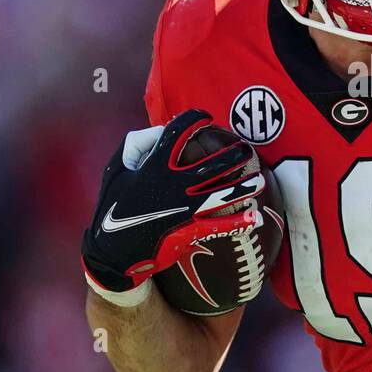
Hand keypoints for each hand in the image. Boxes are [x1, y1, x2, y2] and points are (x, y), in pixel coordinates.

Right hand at [81, 109, 260, 300]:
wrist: (111, 253)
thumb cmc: (113, 208)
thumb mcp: (115, 171)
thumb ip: (135, 146)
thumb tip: (159, 131)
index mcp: (153, 166)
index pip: (177, 133)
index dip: (193, 120)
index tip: (205, 117)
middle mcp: (173, 184)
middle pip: (212, 164)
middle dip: (233, 154)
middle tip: (247, 148)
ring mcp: (183, 207)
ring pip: (221, 193)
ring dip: (244, 187)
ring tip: (260, 180)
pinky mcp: (188, 230)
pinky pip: (218, 225)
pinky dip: (238, 223)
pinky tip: (255, 218)